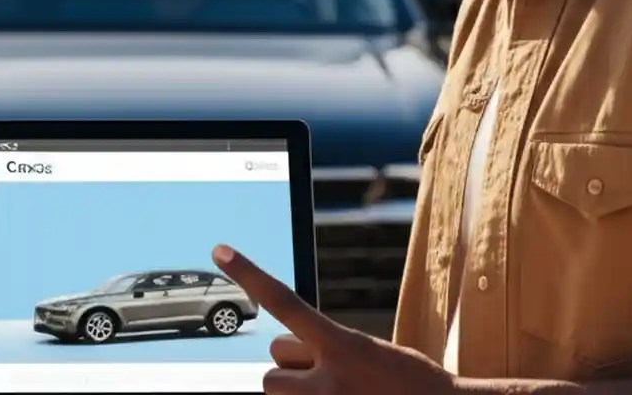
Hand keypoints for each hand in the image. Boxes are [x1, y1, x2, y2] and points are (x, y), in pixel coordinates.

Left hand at [212, 244, 459, 394]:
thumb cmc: (410, 384)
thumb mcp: (368, 351)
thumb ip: (327, 347)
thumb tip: (291, 351)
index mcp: (343, 345)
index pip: (285, 302)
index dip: (250, 274)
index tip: (220, 251)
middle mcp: (328, 376)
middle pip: (275, 357)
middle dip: (294, 363)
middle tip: (331, 374)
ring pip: (276, 388)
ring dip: (297, 390)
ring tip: (336, 392)